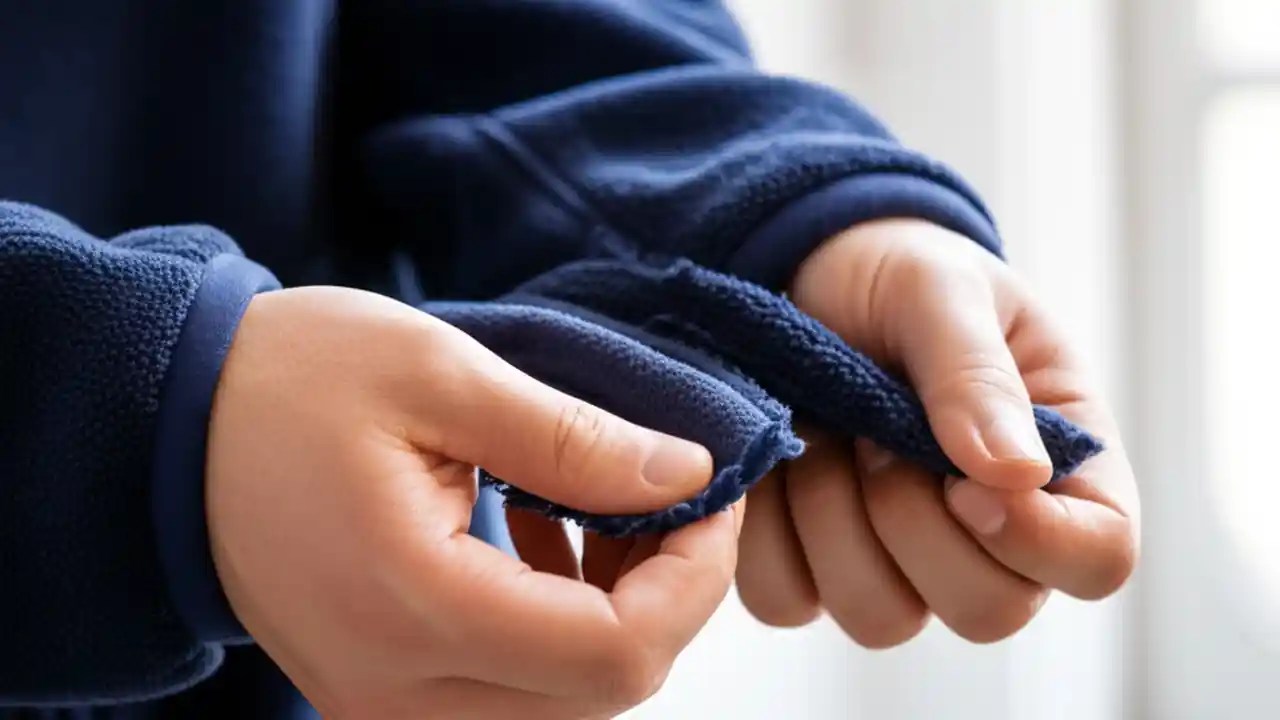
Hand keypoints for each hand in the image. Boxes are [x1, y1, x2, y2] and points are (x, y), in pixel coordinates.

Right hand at [207, 287, 742, 718]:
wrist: (165, 424)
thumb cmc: (287, 380)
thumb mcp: (439, 375)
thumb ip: (572, 439)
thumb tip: (687, 477)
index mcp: (414, 606)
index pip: (617, 653)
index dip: (695, 579)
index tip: (709, 493)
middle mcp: (394, 687)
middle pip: (602, 693)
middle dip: (666, 596)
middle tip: (659, 494)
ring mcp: (381, 701)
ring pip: (563, 702)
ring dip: (615, 612)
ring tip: (593, 507)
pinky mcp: (377, 687)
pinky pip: (508, 691)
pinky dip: (557, 623)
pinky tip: (541, 533)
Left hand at [735, 219, 1138, 645]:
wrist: (805, 274)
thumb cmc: (898, 276)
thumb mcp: (942, 290)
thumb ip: (976, 373)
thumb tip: (1015, 474)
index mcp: (1059, 465)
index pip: (1097, 559)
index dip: (1039, 541)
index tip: (963, 477)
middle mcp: (989, 535)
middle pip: (987, 612)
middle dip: (913, 520)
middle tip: (872, 431)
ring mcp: (897, 564)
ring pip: (879, 619)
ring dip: (833, 520)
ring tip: (820, 433)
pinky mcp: (811, 569)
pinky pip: (787, 599)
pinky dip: (768, 531)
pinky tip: (777, 460)